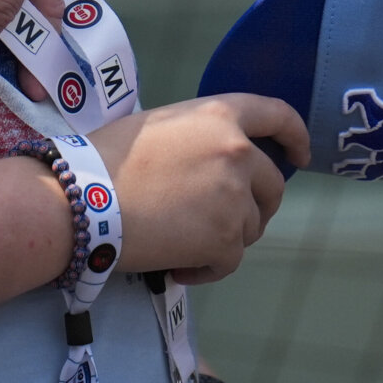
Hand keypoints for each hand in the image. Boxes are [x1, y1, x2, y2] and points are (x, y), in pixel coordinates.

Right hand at [89, 95, 304, 283]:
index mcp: (218, 116)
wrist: (82, 201)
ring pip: (251, 227)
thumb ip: (197, 137)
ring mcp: (235, 198)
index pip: (277, 115)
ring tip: (181, 241)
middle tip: (219, 219)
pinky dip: (207, 268)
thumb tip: (214, 162)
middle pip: (273, 186)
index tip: (300, 154)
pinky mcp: (225, 240)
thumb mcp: (157, 127)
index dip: (295, 135)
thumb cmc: (105, 159)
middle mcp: (237, 153)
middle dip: (254, 205)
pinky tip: (177, 266)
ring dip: (224, 238)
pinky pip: (229, 261)